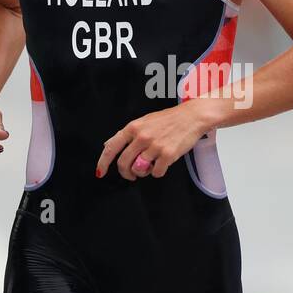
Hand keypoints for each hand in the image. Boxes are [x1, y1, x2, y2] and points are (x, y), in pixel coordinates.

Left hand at [96, 100, 213, 181]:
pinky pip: (156, 173)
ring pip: (139, 169)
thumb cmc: (168, 120)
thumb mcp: (143, 122)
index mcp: (133, 127)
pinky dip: (158, 172)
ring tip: (150, 165)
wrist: (192, 117)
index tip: (100, 172)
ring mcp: (155, 146)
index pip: (111, 148)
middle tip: (131, 175)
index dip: (103, 163)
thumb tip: (107, 145)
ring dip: (143, 172)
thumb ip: (126, 134)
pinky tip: (162, 164)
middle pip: (124, 163)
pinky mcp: (168, 155)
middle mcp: (142, 137)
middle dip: (126, 173)